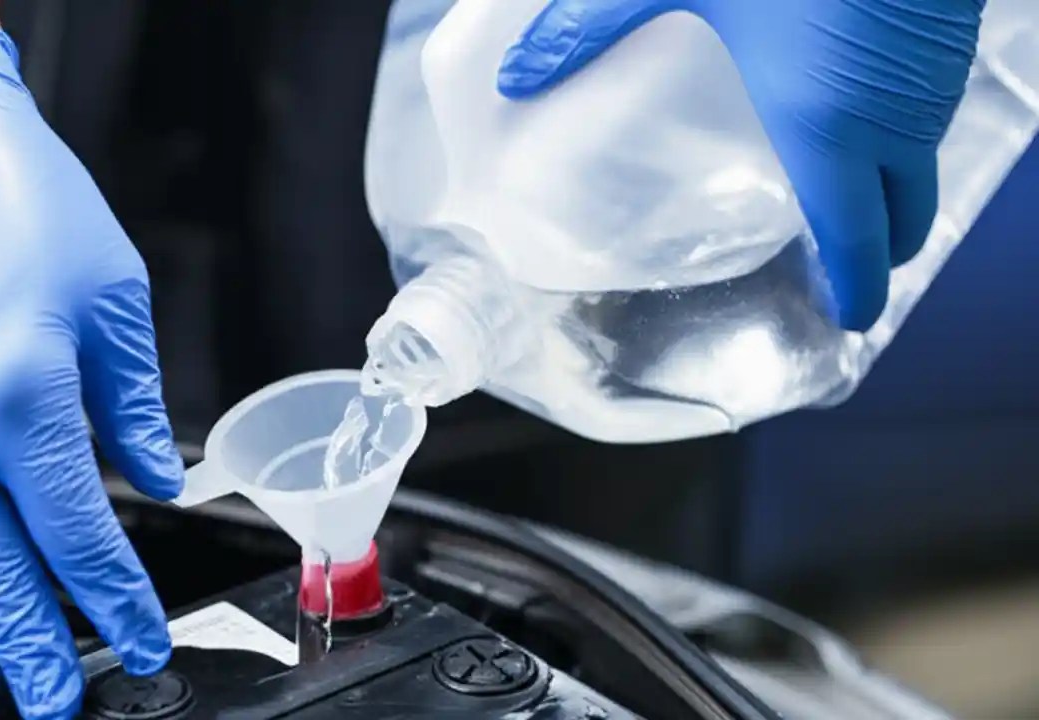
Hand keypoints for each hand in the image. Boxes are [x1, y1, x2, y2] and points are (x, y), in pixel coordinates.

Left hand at [498, 0, 984, 329]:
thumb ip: (584, 31)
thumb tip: (514, 75)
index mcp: (826, 124)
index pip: (855, 239)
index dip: (855, 286)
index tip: (847, 315)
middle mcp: (892, 116)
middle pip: (905, 215)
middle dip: (879, 251)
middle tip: (848, 268)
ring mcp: (932, 75)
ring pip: (924, 158)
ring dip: (894, 190)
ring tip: (849, 200)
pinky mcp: (951, 34)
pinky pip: (933, 106)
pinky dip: (907, 133)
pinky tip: (863, 112)